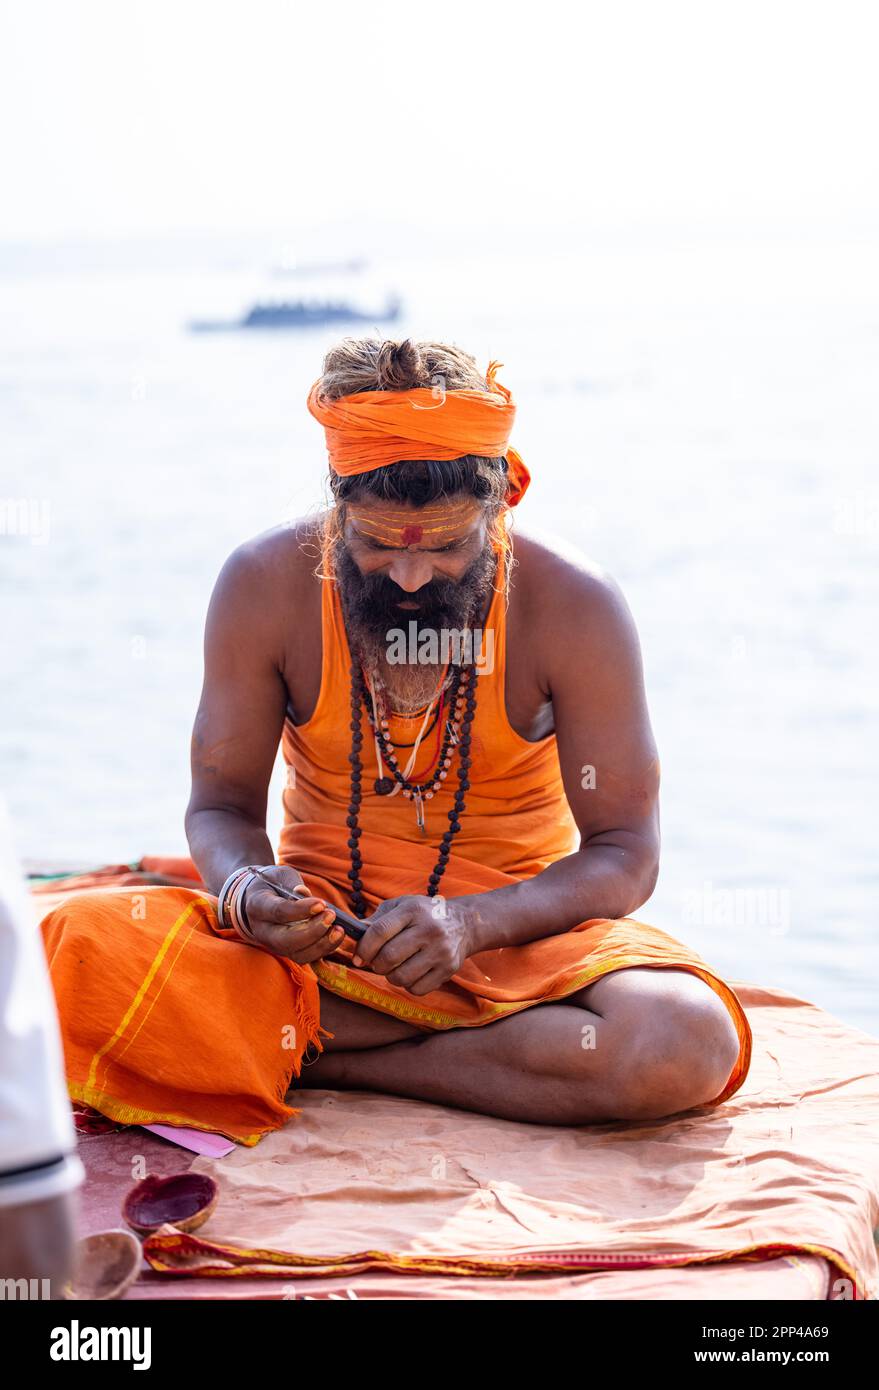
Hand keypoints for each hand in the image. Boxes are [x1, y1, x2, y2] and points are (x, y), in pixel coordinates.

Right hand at [240, 865, 344, 965]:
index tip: (321, 904)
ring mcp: (275, 945)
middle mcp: (263, 931)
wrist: (263, 899)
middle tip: (331, 916)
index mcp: (258, 906)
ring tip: (339, 929)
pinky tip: (337, 936)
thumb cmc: (274, 884)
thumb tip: (305, 894)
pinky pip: (307, 957)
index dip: (300, 910)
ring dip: (322, 945)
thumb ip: (293, 884)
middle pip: (286, 940)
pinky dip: (325, 949)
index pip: (278, 912)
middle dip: (312, 931)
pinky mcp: (289, 952)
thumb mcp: (281, 877)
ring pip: (297, 954)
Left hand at [351, 894, 473, 994]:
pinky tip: (412, 972)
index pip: (380, 931)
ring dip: (391, 976)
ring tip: (395, 967)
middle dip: (376, 965)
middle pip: (389, 957)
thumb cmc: (424, 915)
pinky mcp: (449, 969)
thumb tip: (354, 934)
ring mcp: (441, 951)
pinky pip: (417, 989)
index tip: (358, 958)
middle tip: (376, 963)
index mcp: (413, 910)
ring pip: (401, 977)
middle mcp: (429, 929)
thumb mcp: (402, 906)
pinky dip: (408, 985)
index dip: (363, 948)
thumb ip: (378, 920)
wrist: (464, 924)